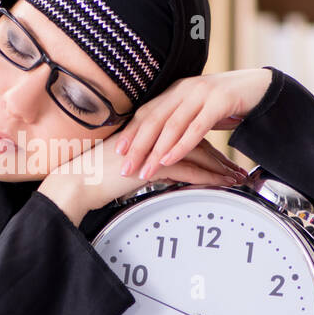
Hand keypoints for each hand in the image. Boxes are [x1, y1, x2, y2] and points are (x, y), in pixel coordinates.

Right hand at [39, 127, 246, 224]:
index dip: (204, 144)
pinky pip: (188, 169)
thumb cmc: (93, 176)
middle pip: (195, 140)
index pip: (183, 132)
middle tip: (237, 168)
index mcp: (146, 130)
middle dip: (219, 156)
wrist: (77, 183)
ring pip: (197, 153)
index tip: (221, 155)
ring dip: (220, 166)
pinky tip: (221, 183)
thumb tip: (155, 169)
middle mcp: (153, 134)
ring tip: (236, 177)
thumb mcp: (124, 164)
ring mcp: (154, 147)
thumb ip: (142, 161)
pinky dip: (208, 176)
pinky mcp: (153, 164)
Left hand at [116, 68, 272, 181]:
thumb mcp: (199, 109)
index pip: (147, 112)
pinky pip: (196, 127)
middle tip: (125, 167)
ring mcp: (202, 94)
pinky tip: (170, 159)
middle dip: (137, 145)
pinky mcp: (220, 102)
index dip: (131, 131)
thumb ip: (181, 120)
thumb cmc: (230, 102)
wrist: (262, 87)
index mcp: (177, 90)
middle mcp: (185, 89)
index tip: (117, 150)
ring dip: (156, 150)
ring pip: (172, 125)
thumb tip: (160, 140)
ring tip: (145, 170)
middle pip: (154, 119)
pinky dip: (181, 145)